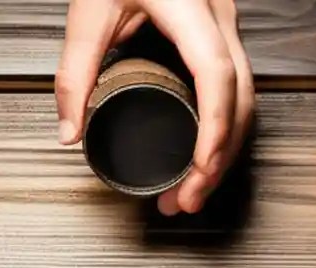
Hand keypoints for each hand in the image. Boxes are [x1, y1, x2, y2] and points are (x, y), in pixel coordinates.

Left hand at [55, 0, 254, 215]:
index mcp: (192, 8)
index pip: (217, 76)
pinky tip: (204, 158)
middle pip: (239, 100)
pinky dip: (223, 130)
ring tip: (191, 191)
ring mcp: (225, 26)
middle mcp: (219, 17)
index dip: (214, 129)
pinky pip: (235, 90)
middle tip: (186, 200)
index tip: (200, 169)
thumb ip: (76, 72)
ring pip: (245, 100)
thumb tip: (70, 132)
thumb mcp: (88, 11)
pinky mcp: (219, 36)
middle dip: (217, 159)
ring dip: (224, 151)